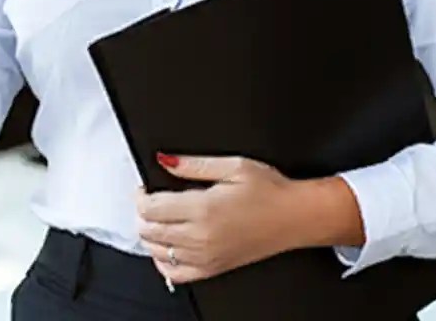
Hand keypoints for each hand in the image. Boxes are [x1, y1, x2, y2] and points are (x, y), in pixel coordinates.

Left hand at [135, 154, 302, 285]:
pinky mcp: (212, 269)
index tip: (145, 187)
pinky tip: (167, 248)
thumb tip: (166, 160)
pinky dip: (162, 262)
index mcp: (203, 209)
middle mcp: (200, 236)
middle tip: (151, 200)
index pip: (150, 208)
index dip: (141, 195)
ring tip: (160, 219)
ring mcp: (205, 256)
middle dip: (142, 213)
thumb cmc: (270, 191)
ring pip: (156, 252)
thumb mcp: (233, 165)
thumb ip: (194, 164)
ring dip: (150, 235)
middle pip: (148, 230)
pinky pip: (174, 274)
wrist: (295, 217)